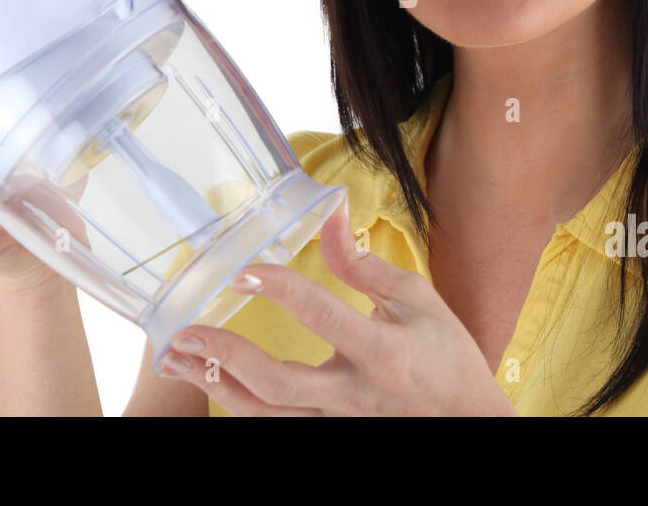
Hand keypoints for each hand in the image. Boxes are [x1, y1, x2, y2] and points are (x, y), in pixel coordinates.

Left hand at [157, 196, 517, 415]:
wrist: (469, 424)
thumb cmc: (447, 358)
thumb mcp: (416, 298)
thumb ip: (362, 263)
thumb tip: (330, 214)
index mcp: (382, 349)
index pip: (322, 315)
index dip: (280, 289)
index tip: (244, 270)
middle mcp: (356, 393)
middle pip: (279, 383)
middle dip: (227, 356)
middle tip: (185, 332)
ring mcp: (340, 422)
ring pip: (267, 414)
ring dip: (217, 386)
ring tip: (177, 360)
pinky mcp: (330, 434)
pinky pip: (276, 425)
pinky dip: (239, 404)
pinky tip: (213, 382)